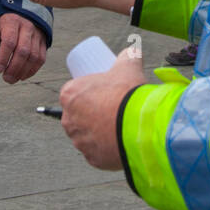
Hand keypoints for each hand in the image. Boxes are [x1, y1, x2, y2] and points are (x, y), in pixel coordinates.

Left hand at [0, 12, 47, 83]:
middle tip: (6, 78)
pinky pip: (41, 58)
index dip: (3, 57)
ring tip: (12, 79)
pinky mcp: (43, 41)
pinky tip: (22, 76)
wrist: (24, 8)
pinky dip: (32, 70)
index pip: (9, 41)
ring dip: (23, 71)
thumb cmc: (4, 19)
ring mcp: (37, 34)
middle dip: (14, 68)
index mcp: (12, 21)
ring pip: (34, 56)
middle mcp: (27, 27)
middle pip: (23, 51)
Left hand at [59, 46, 147, 169]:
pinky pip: (96, 152)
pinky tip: (117, 141)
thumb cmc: (128, 93)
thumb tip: (132, 51)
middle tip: (109, 107)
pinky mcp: (91, 159)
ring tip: (116, 125)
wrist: (140, 125)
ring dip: (97, 131)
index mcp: (70, 95)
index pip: (72, 93)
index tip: (100, 92)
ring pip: (85, 135)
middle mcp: (69, 120)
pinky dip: (105, 148)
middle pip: (76, 115)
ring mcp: (79, 142)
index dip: (86, 92)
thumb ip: (129, 55)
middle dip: (89, 112)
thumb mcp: (129, 66)